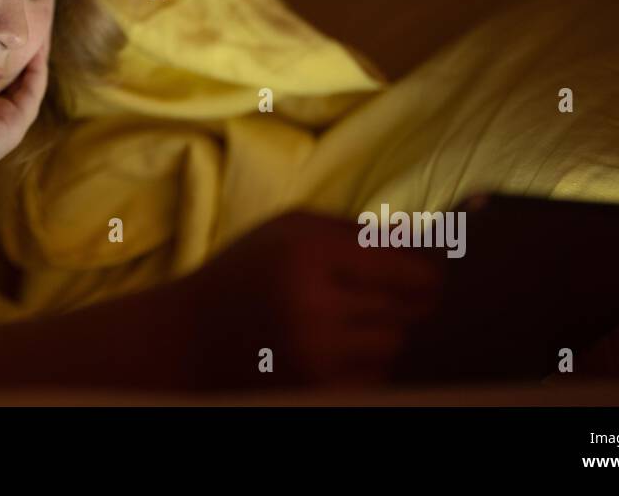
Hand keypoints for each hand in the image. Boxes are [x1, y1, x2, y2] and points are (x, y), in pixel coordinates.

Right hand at [175, 209, 444, 389]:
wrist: (189, 337)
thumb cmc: (247, 270)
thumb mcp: (290, 229)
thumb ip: (356, 229)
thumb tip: (424, 243)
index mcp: (309, 252)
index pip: (407, 268)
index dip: (427, 274)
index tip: (429, 276)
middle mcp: (315, 304)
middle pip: (408, 308)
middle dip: (404, 302)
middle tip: (382, 296)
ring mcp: (315, 353)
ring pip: (395, 343)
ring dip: (386, 333)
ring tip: (352, 321)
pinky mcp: (315, 389)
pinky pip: (375, 377)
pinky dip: (368, 364)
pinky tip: (338, 348)